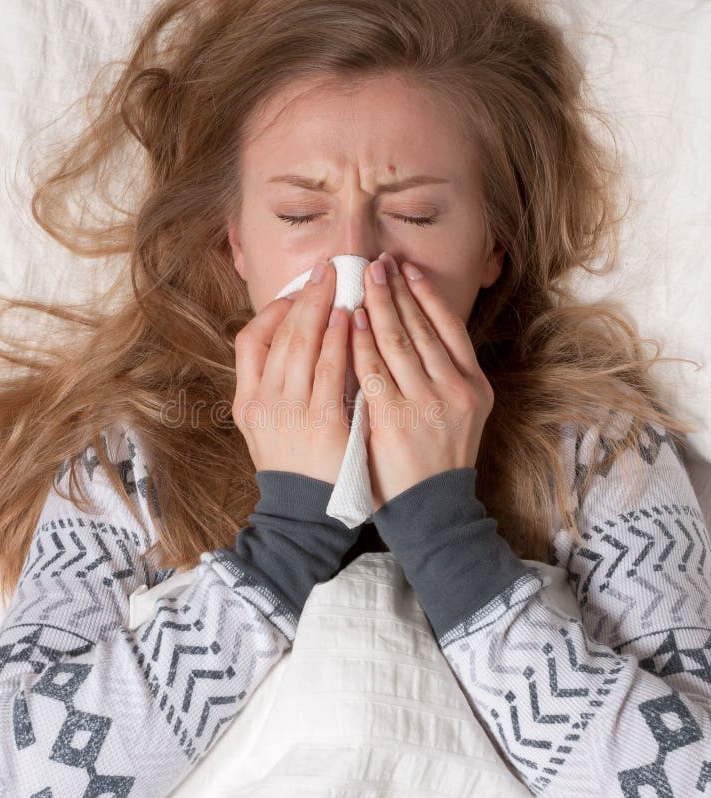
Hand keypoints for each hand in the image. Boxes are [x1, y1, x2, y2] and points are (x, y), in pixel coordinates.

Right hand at [232, 261, 351, 485]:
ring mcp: (291, 413)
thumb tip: (293, 341)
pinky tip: (351, 320)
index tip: (296, 293)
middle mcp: (264, 403)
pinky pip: (331, 371)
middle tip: (325, 270)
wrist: (304, 516)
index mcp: (247, 402)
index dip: (272, 311)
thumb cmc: (292, 467)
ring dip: (322, 309)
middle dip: (305, 298)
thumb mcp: (265, 429)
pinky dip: (339, 341)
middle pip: (280, 336)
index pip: (248, 342)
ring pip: (304, 346)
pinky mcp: (323, 424)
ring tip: (339, 283)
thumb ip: (271, 388)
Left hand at [348, 254, 494, 510]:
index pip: (448, 328)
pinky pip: (374, 370)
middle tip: (377, 263)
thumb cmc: (440, 457)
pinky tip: (350, 320)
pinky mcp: (395, 419)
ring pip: (399, 342)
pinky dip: (361, 342)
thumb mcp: (462, 414)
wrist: (433, 508)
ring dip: (379, 306)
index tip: (407, 270)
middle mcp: (456, 389)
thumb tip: (417, 330)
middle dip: (396, 291)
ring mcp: (427, 403)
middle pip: (422, 327)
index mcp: (474, 385)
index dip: (426, 295)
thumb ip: (446, 376)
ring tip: (363, 280)